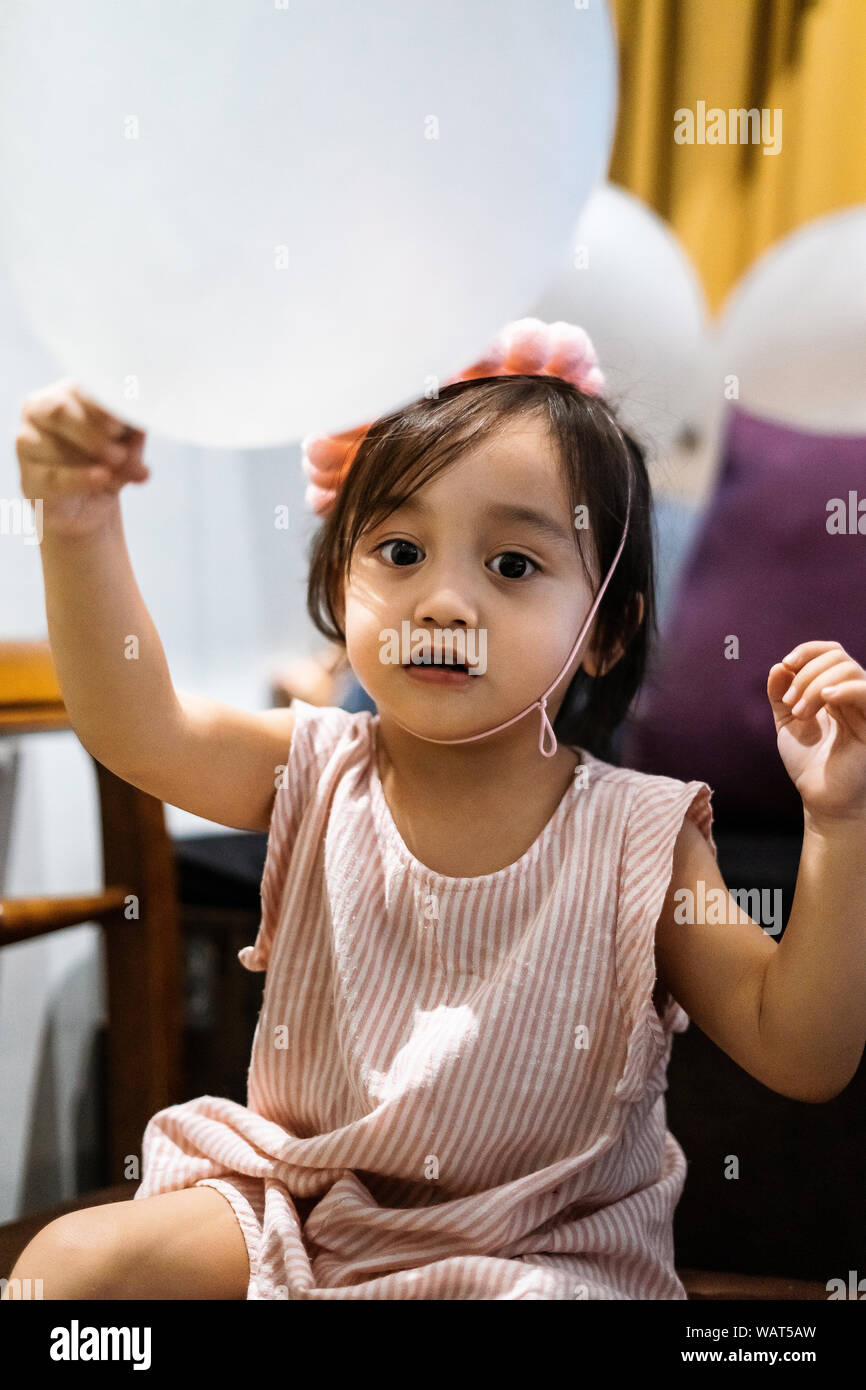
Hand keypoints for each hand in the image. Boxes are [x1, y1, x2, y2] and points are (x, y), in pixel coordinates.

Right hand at [16, 379, 148, 538]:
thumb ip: (134, 432)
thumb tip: (141, 426)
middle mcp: (39, 411)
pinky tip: (103, 478)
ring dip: (91, 460)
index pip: (79, 387)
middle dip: (94, 432)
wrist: (92, 508)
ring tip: (115, 472)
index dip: (101, 405)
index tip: (122, 424)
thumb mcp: (130, 444)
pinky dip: (82, 478)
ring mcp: (28, 444)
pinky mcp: (28, 479)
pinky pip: (54, 477)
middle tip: (119, 453)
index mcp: (67, 393)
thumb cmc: (110, 464)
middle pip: (58, 410)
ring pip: (55, 445)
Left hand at [767, 641, 865, 823]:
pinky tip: (826, 699)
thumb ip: (780, 694)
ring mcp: (865, 708)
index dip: (807, 651)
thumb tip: (778, 667)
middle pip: (836, 658)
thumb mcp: (787, 723)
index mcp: (835, 690)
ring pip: (848, 670)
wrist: (821, 798)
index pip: (830, 652)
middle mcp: (853, 695)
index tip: (785, 665)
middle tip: (790, 704)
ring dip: (816, 685)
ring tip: (800, 713)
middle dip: (805, 675)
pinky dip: (844, 688)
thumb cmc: (808, 763)